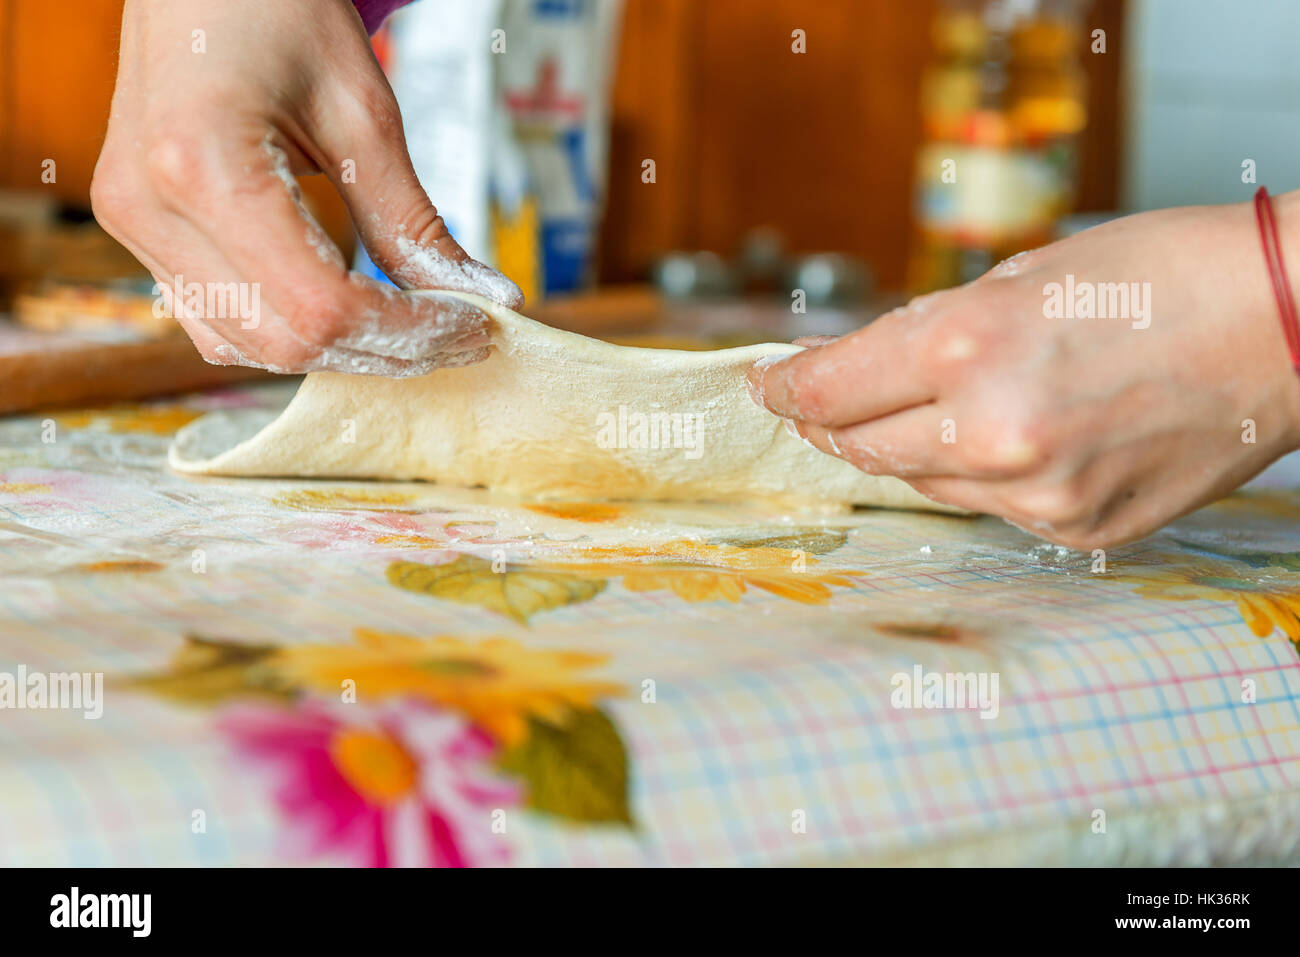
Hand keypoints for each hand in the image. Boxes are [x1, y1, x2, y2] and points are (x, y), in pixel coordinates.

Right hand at [92, 0, 522, 375]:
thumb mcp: (362, 112)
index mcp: (202, 166)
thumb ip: (414, 221)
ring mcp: (132, 225)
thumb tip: (486, 299)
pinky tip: (346, 309)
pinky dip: (287, 331)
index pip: (322, 306)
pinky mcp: (138, 232)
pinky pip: (216, 322)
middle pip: (287, 343)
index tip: (470, 327)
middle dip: (383, 351)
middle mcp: (149, 208)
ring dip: (338, 352)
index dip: (407, 332)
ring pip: (248, 347)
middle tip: (457, 335)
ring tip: (409, 326)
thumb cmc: (275, 12)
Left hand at [748, 198, 1299, 547]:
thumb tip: (861, 368)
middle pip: (859, 446)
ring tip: (926, 410)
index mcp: (969, 345)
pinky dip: (976, 474)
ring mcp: (1036, 494)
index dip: (786, 386)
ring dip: (903, 447)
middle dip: (828, 422)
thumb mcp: (1024, 275)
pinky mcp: (1076, 531)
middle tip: (811, 405)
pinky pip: (988, 507)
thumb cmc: (1164, 275)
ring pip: (921, 480)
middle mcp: (991, 432)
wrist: (1291, 325)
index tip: (765, 384)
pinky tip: (1005, 439)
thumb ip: (931, 331)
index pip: (831, 386)